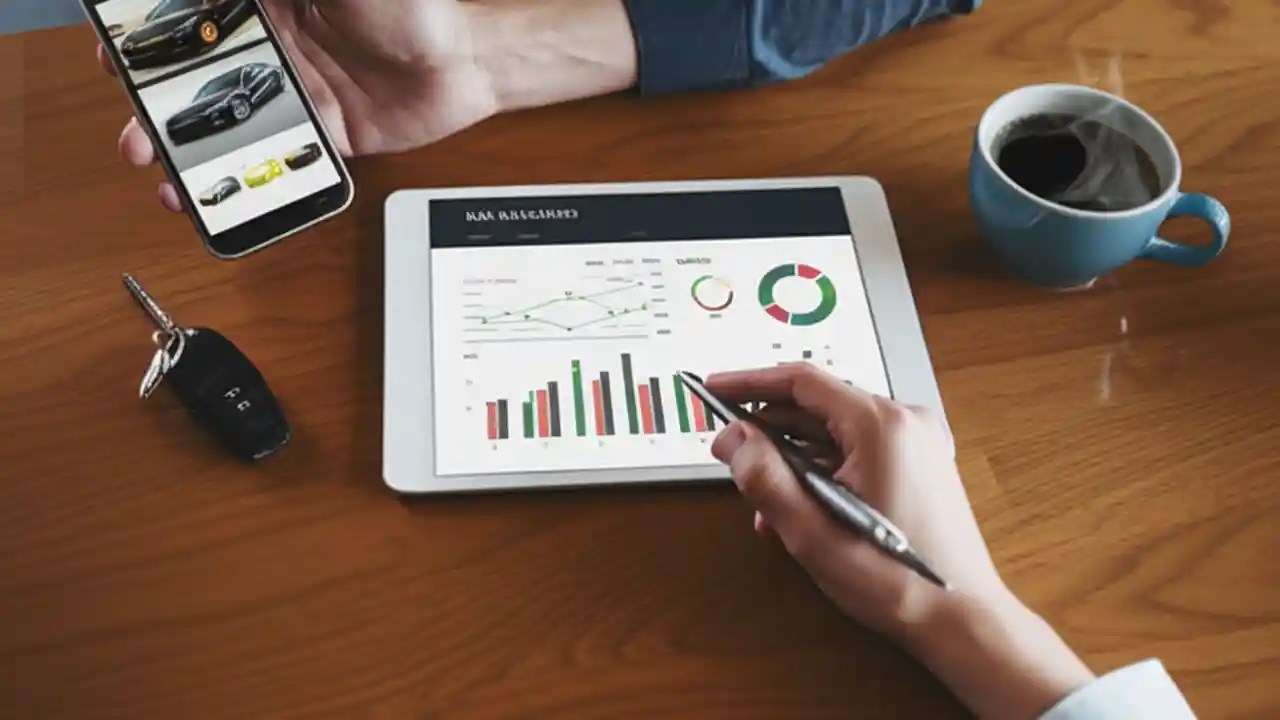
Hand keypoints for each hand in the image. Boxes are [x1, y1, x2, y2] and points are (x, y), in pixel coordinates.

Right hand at [100, 0, 495, 211]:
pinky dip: (247, 181)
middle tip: (135, 132)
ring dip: (191, 150)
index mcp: (270, 1)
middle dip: (157, 106)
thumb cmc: (411, 6)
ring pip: (231, 124)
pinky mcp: (325, 134)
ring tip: (161, 172)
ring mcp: (299, 93)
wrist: (468, 61)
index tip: (118, 55)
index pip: (196, 17)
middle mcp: (277, 47)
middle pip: (201, 78)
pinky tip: (221, 196)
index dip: (154, 38)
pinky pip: (278, 160)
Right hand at [708, 365, 1094, 718]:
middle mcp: (904, 422)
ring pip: (834, 432)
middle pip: (817, 405)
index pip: (801, 381)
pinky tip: (800, 508)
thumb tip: (733, 439)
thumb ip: (765, 477)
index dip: (750, 382)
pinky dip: (823, 470)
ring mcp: (916, 442)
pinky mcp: (919, 463)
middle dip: (769, 432)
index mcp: (882, 426)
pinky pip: (856, 450)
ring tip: (766, 503)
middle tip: (731, 456)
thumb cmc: (896, 579)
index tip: (715, 388)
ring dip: (794, 459)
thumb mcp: (812, 530)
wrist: (961, 618)